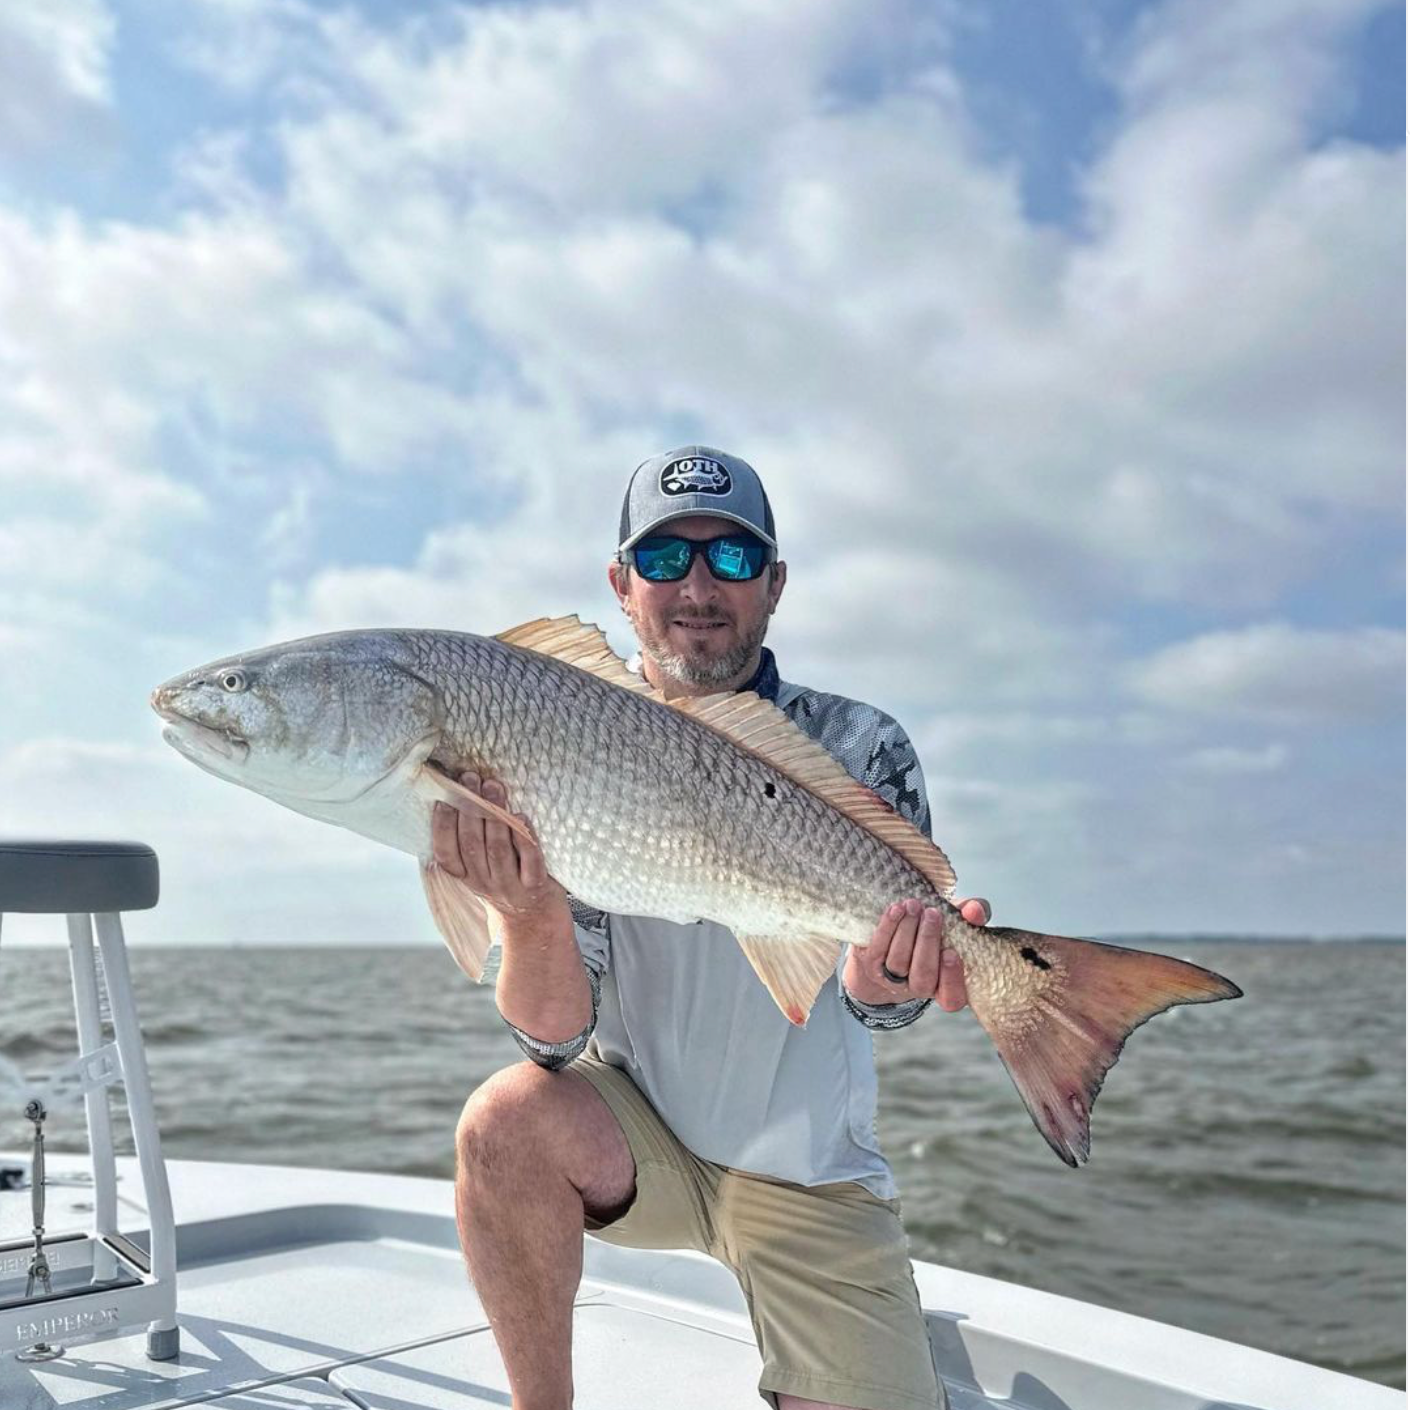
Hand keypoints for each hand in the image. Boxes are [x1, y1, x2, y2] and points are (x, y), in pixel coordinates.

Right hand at [430, 772, 566, 920]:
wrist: (534, 920)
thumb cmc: (505, 879)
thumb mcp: (479, 867)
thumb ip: (469, 839)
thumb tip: (461, 791)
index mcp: (465, 875)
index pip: (445, 851)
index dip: (442, 823)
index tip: (445, 794)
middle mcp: (484, 882)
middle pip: (471, 844)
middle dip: (470, 808)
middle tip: (472, 778)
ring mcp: (509, 886)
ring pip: (497, 850)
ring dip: (495, 816)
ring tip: (494, 788)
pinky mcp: (535, 886)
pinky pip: (529, 861)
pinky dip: (525, 838)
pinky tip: (521, 816)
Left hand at [843, 897, 990, 1010]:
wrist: (893, 931)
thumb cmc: (932, 930)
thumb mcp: (956, 921)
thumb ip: (973, 915)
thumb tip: (975, 910)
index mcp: (946, 984)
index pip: (952, 998)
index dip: (952, 980)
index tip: (952, 953)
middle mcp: (920, 986)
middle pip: (923, 976)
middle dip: (928, 943)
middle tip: (933, 914)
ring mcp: (893, 979)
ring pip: (899, 962)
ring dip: (907, 931)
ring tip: (914, 905)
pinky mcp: (872, 965)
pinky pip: (878, 949)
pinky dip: (888, 927)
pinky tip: (896, 909)